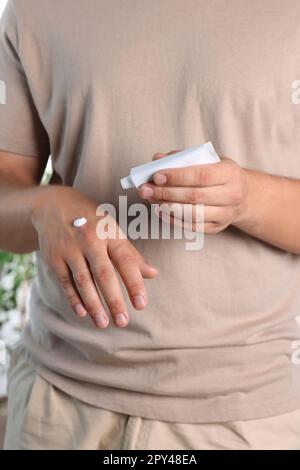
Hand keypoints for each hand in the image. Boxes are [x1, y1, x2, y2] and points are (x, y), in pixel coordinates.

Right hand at [31, 186, 157, 328]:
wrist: (54, 205)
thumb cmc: (92, 221)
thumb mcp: (112, 230)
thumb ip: (131, 254)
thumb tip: (153, 274)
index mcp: (110, 233)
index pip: (125, 260)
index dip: (134, 283)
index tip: (141, 304)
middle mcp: (90, 240)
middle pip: (104, 274)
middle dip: (114, 299)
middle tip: (122, 321)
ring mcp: (70, 249)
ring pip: (83, 281)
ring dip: (94, 304)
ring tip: (103, 323)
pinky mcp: (54, 257)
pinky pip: (66, 281)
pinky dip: (74, 298)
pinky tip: (82, 313)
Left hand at [139, 150, 247, 233]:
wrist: (243, 195)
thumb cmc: (219, 174)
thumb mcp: (208, 160)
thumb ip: (183, 157)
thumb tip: (157, 159)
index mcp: (230, 173)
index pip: (201, 175)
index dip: (177, 177)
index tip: (157, 176)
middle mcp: (232, 195)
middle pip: (194, 196)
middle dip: (166, 193)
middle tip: (146, 189)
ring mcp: (226, 214)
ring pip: (193, 214)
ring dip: (167, 207)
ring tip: (151, 199)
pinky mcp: (217, 228)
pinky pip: (192, 226)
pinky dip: (173, 219)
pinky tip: (160, 210)